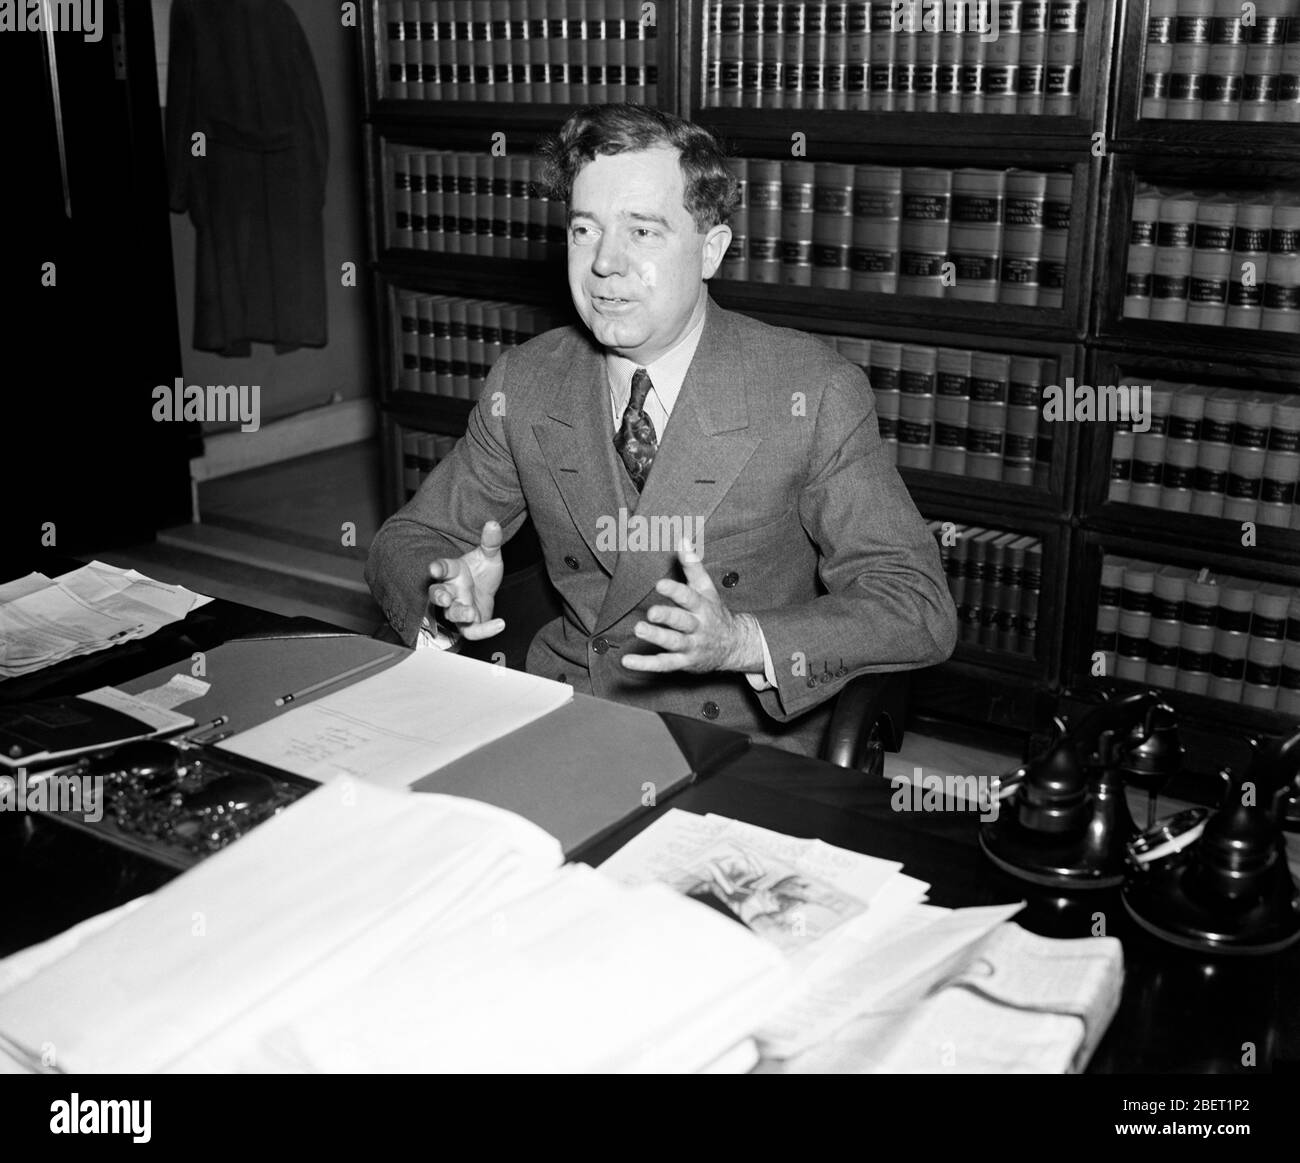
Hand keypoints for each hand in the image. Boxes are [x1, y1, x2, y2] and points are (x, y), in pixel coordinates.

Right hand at [427, 520, 505, 640]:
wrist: (487, 590)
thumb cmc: (481, 572)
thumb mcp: (489, 555)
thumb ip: (491, 542)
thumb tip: (494, 524)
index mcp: (453, 571)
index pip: (442, 568)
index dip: (437, 568)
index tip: (434, 568)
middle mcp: (451, 591)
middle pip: (438, 594)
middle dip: (439, 596)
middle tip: (443, 598)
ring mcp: (458, 608)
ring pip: (451, 614)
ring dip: (458, 613)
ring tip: (469, 613)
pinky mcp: (469, 624)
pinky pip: (472, 631)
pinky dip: (485, 630)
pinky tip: (500, 624)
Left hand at [621, 539, 764, 674]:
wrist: (733, 646)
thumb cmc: (714, 612)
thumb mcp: (706, 588)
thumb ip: (692, 565)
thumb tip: (682, 539)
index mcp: (702, 607)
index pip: (689, 598)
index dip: (675, 591)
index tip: (660, 584)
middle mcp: (698, 627)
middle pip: (683, 622)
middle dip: (668, 617)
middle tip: (651, 613)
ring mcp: (691, 646)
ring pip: (674, 643)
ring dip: (657, 637)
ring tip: (639, 630)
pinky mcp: (683, 662)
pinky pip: (664, 664)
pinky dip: (646, 664)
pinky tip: (627, 661)